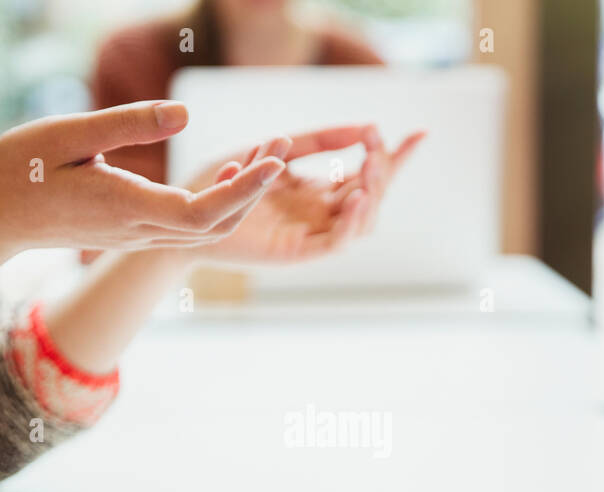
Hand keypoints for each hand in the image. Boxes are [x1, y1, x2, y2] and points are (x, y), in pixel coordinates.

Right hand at [0, 100, 284, 257]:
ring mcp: (138, 236)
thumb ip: (128, 123)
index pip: (204, 212)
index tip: (274, 161)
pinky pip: (191, 227)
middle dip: (256, 191)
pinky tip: (230, 171)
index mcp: (127, 208)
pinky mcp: (135, 232)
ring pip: (208, 230)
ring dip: (242, 198)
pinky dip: (220, 203)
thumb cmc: (22, 169)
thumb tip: (186, 114)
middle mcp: (140, 230)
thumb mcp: (69, 134)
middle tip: (282, 147)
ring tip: (265, 156)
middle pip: (217, 225)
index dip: (245, 191)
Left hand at [194, 125, 425, 263]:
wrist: (183, 211)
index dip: (396, 158)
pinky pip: (335, 243)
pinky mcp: (296, 252)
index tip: (421, 134)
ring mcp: (310, 234)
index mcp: (318, 191)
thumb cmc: (221, 180)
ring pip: (362, 222)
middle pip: (372, 197)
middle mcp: (319, 214)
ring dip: (373, 195)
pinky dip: (351, 223)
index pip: (368, 175)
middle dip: (383, 170)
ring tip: (371, 170)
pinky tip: (356, 197)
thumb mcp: (275, 148)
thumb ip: (319, 139)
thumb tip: (364, 126)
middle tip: (376, 143)